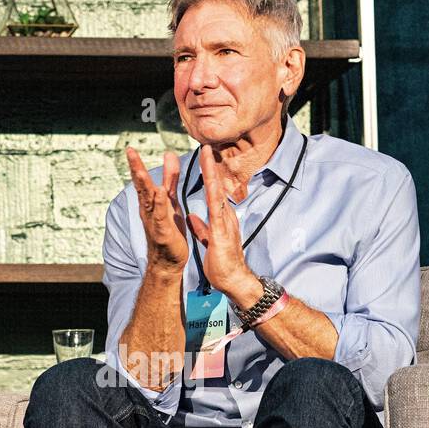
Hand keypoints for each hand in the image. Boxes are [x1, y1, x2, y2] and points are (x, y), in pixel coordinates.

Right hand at [126, 147, 188, 274]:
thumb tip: (169, 154)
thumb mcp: (170, 200)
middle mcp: (148, 210)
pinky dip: (160, 206)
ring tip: (141, 171)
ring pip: (148, 201)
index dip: (136, 165)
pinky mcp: (163, 233)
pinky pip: (161, 217)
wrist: (168, 261)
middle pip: (141, 187)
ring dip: (145, 186)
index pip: (142, 180)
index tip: (130, 149)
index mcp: (150, 202)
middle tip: (130, 153)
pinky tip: (160, 193)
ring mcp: (154, 221)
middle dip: (136, 170)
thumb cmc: (169, 230)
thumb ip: (170, 179)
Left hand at [187, 145, 260, 301]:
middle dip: (210, 167)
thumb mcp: (209, 242)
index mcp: (221, 218)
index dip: (208, 176)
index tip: (203, 161)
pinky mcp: (222, 230)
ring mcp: (224, 221)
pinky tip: (208, 182)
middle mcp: (225, 216)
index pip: (213, 193)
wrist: (233, 280)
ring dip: (211, 173)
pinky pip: (215, 209)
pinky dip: (211, 194)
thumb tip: (194, 218)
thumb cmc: (222, 264)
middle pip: (216, 187)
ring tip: (206, 155)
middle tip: (206, 147)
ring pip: (216, 192)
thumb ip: (202, 229)